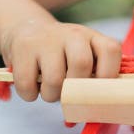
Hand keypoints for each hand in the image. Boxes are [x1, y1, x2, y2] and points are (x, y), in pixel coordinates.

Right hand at [0, 19, 120, 101]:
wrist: (28, 29)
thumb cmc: (64, 53)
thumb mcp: (86, 54)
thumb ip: (98, 72)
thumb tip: (104, 104)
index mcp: (93, 37)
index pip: (110, 50)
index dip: (109, 74)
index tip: (100, 90)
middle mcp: (73, 34)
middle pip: (81, 65)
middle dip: (77, 90)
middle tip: (70, 95)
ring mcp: (46, 39)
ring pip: (54, 79)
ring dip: (52, 95)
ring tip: (50, 91)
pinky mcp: (23, 48)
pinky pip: (27, 83)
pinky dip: (30, 94)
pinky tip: (33, 88)